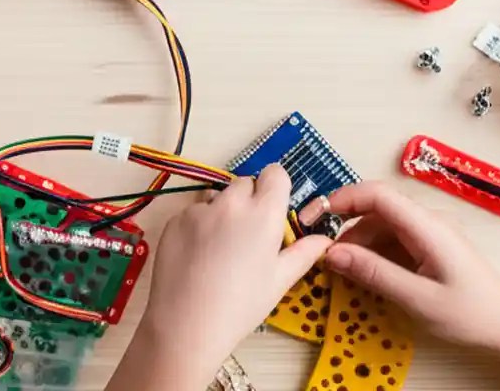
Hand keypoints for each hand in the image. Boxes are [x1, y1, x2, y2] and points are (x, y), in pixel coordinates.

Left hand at [107, 165, 332, 390]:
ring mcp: (199, 209)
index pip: (275, 174)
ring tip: (221, 250)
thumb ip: (304, 252)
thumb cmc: (241, 305)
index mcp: (263, 213)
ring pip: (216, 198)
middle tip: (248, 236)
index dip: (275, 188)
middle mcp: (231, 202)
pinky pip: (192, 213)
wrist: (187, 324)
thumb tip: (324, 238)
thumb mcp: (280, 281)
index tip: (273, 209)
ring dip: (223, 212)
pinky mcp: (175, 220)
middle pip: (245, 183)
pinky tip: (198, 258)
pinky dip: (198, 227)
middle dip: (250, 201)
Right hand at [308, 181, 499, 351]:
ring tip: (343, 273)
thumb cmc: (472, 314)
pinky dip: (372, 254)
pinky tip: (365, 276)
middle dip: (345, 229)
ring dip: (357, 245)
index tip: (315, 217)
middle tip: (323, 257)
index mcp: (428, 226)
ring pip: (380, 227)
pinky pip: (391, 241)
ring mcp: (428, 234)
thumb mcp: (417, 298)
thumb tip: (332, 254)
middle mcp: (427, 222)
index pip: (377, 194)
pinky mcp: (428, 247)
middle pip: (375, 210)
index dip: (342, 199)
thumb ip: (374, 273)